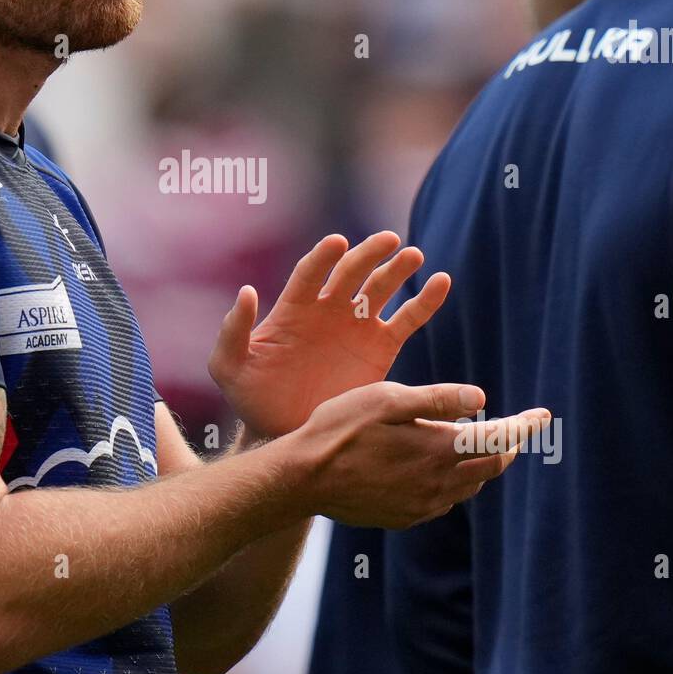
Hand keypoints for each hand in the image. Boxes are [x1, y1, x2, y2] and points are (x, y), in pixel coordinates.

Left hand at [208, 232, 450, 437]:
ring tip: (414, 256)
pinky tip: (442, 281)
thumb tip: (248, 292)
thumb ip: (234, 331)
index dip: (323, 258)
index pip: (310, 273)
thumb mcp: (230, 368)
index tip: (337, 243)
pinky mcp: (381, 348)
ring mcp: (357, 326)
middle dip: (369, 254)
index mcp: (294, 308)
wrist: (284, 432)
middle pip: (351, 272)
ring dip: (398, 269)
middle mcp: (328, 309)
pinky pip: (407, 319)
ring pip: (381, 288)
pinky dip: (425, 300)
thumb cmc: (252, 398)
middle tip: (388, 241)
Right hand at [295, 380, 549, 528]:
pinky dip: (455, 482)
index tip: (543, 416)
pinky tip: (439, 468)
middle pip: (491, 468)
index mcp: (437, 450)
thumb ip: (436, 399)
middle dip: (508, 446)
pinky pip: (444, 501)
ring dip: (481, 465)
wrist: (301, 479)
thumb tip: (481, 399)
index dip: (524, 426)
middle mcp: (437, 484)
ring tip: (478, 444)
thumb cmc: (339, 429)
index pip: (498, 440)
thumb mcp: (386, 399)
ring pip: (469, 486)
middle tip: (515, 429)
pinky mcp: (404, 517)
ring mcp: (421, 506)